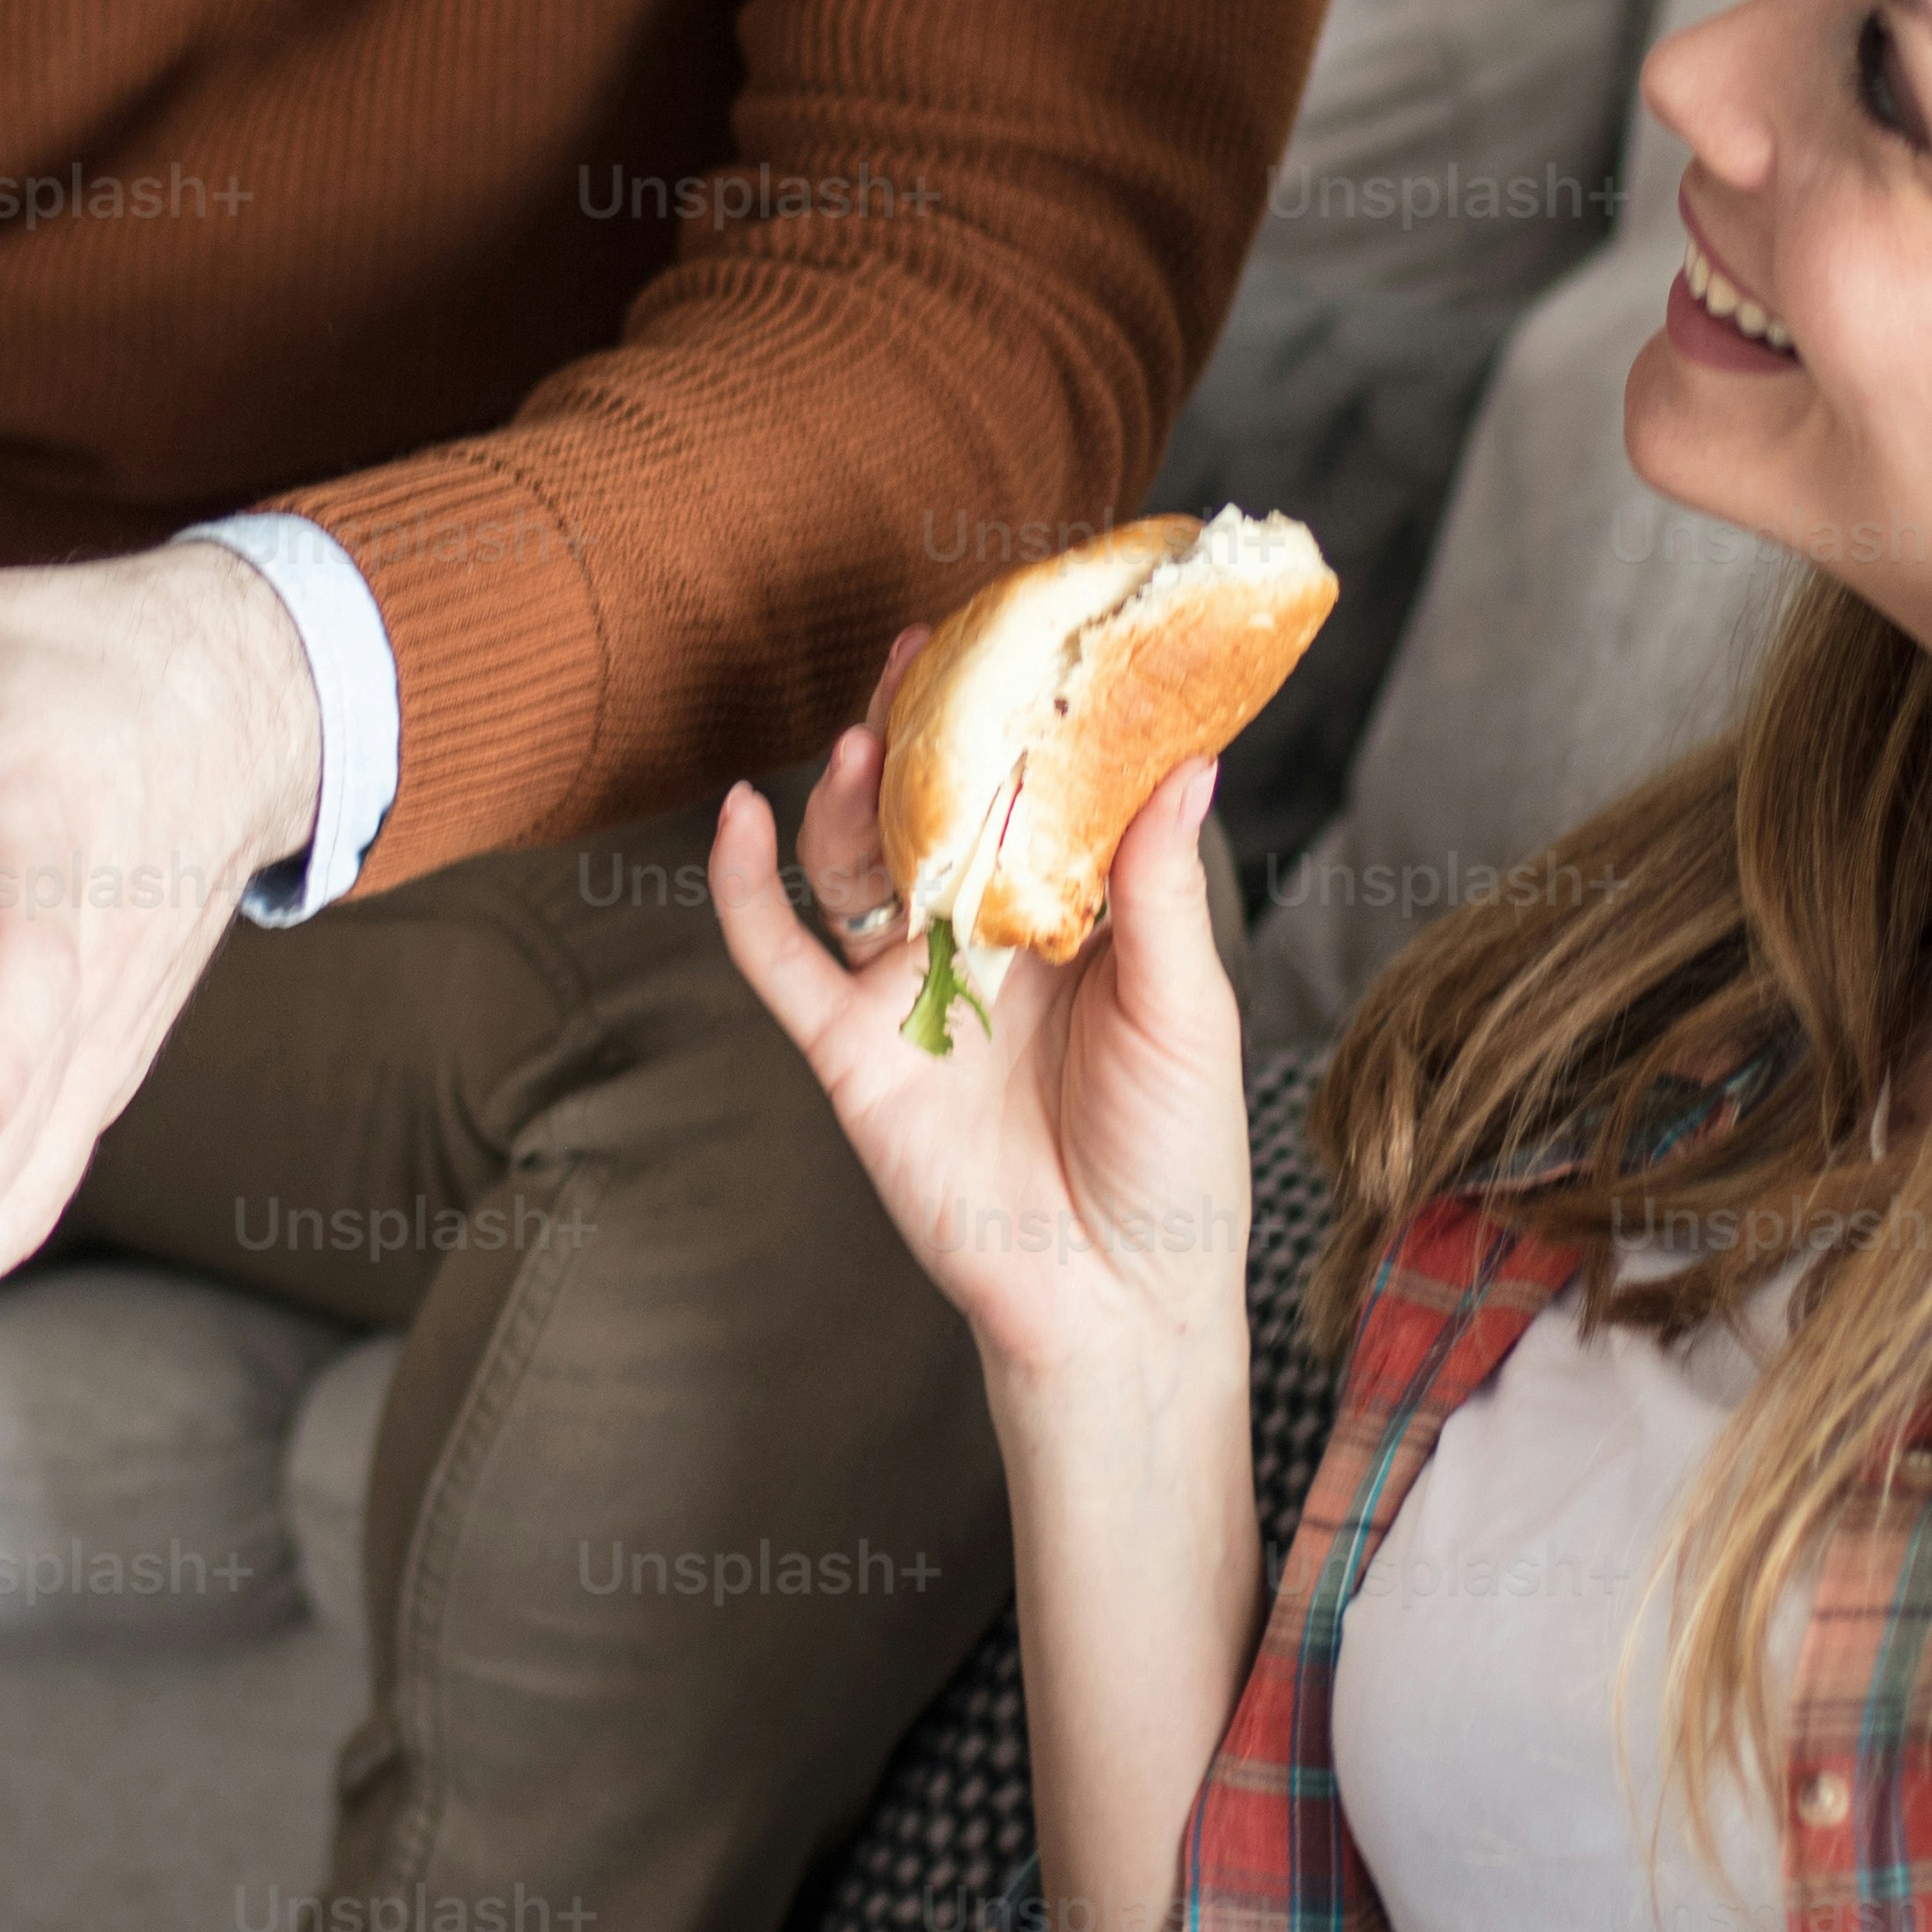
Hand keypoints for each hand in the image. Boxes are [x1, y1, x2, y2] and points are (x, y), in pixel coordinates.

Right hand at [703, 661, 1255, 1422]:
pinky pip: (779, 956)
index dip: (1021, 717)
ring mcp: (908, 991)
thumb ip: (1162, 890)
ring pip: (854, 863)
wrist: (1118, 1299)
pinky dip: (744, 886)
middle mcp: (981, 941)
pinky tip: (741, 815)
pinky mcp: (849, 1050)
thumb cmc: (1176, 1160)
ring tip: (876, 735)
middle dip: (926, 726)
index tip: (1024, 632)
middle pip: (932, 810)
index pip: (1032, 794)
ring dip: (852, 793)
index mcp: (1070, 919)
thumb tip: (1190, 763)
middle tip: (927, 646)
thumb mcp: (1189, 1011)